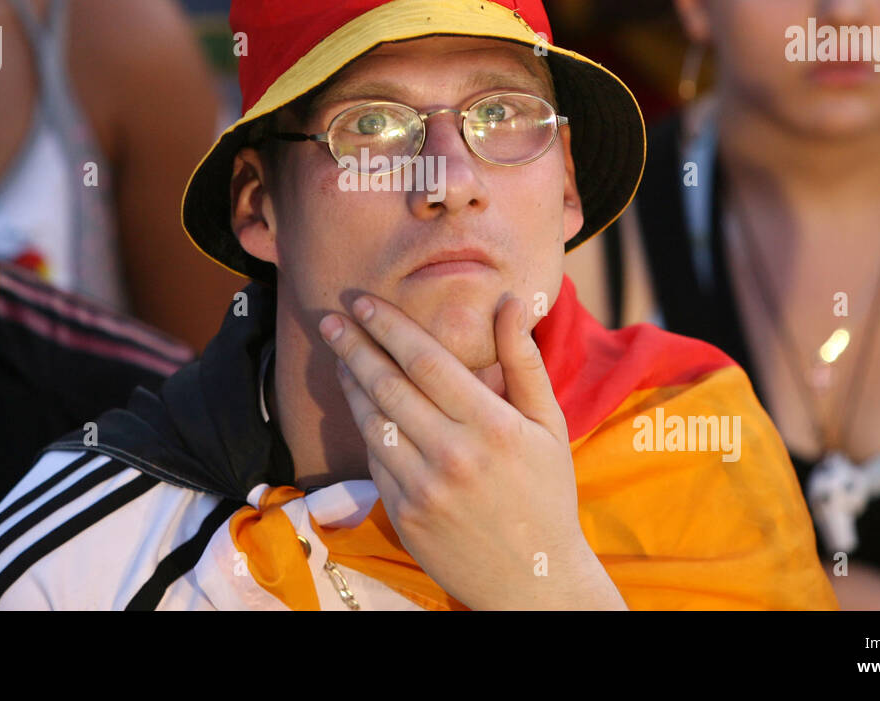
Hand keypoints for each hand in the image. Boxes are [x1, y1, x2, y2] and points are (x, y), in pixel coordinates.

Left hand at [318, 291, 625, 609]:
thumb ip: (523, 361)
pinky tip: (361, 404)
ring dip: (350, 383)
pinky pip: (375, 461)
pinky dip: (366, 427)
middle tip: (330, 319)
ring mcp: (425, 489)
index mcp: (492, 426)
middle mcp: (454, 455)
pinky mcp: (405, 515)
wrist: (533, 578)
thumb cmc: (546, 492)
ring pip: (373, 422)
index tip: (364, 303)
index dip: (389, 327)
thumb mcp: (548, 424)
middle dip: (354, 346)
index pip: (426, 361)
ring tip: (340, 355)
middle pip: (387, 386)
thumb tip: (510, 302)